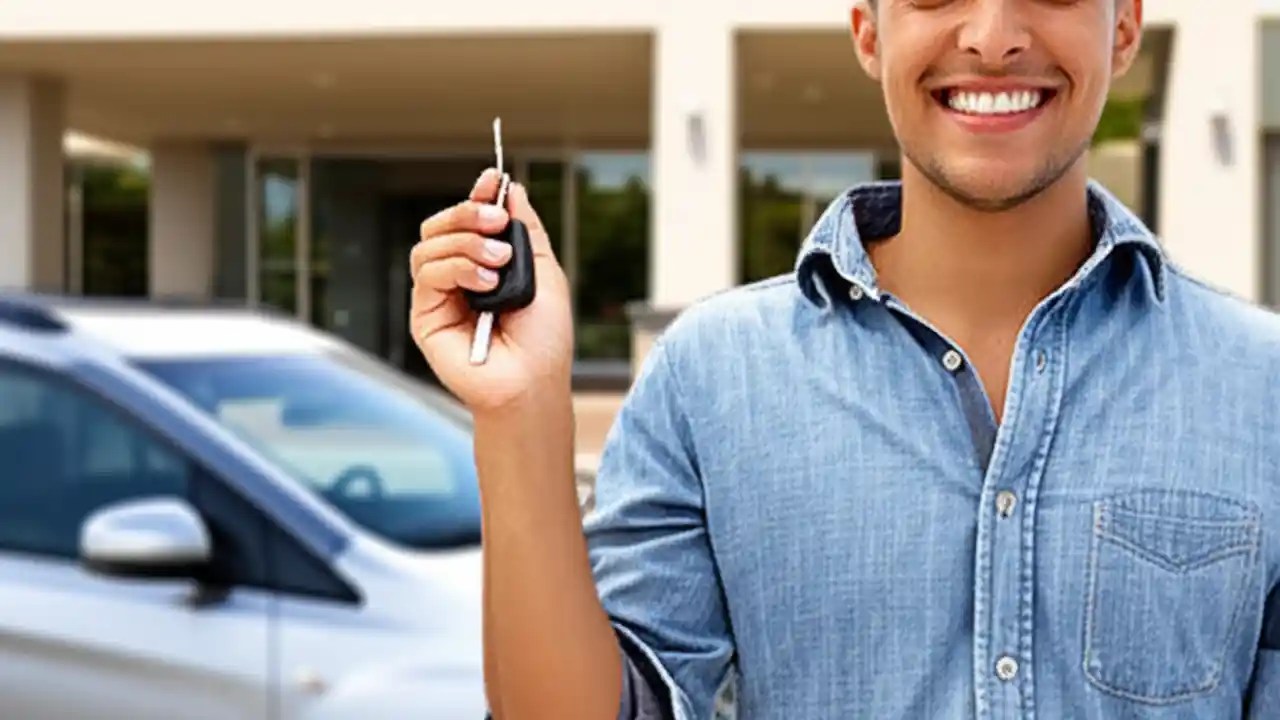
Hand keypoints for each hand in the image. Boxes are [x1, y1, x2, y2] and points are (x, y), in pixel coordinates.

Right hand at [409, 169, 573, 413]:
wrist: (532, 382)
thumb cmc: (543, 339)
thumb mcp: (544, 272)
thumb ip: (526, 231)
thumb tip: (512, 190)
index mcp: (486, 264)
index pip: (469, 220)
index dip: (478, 196)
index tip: (494, 179)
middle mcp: (459, 277)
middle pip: (440, 224)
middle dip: (468, 213)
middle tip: (497, 223)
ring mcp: (440, 296)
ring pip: (429, 244)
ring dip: (466, 243)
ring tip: (498, 265)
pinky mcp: (425, 315)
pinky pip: (427, 274)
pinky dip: (457, 268)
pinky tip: (484, 283)